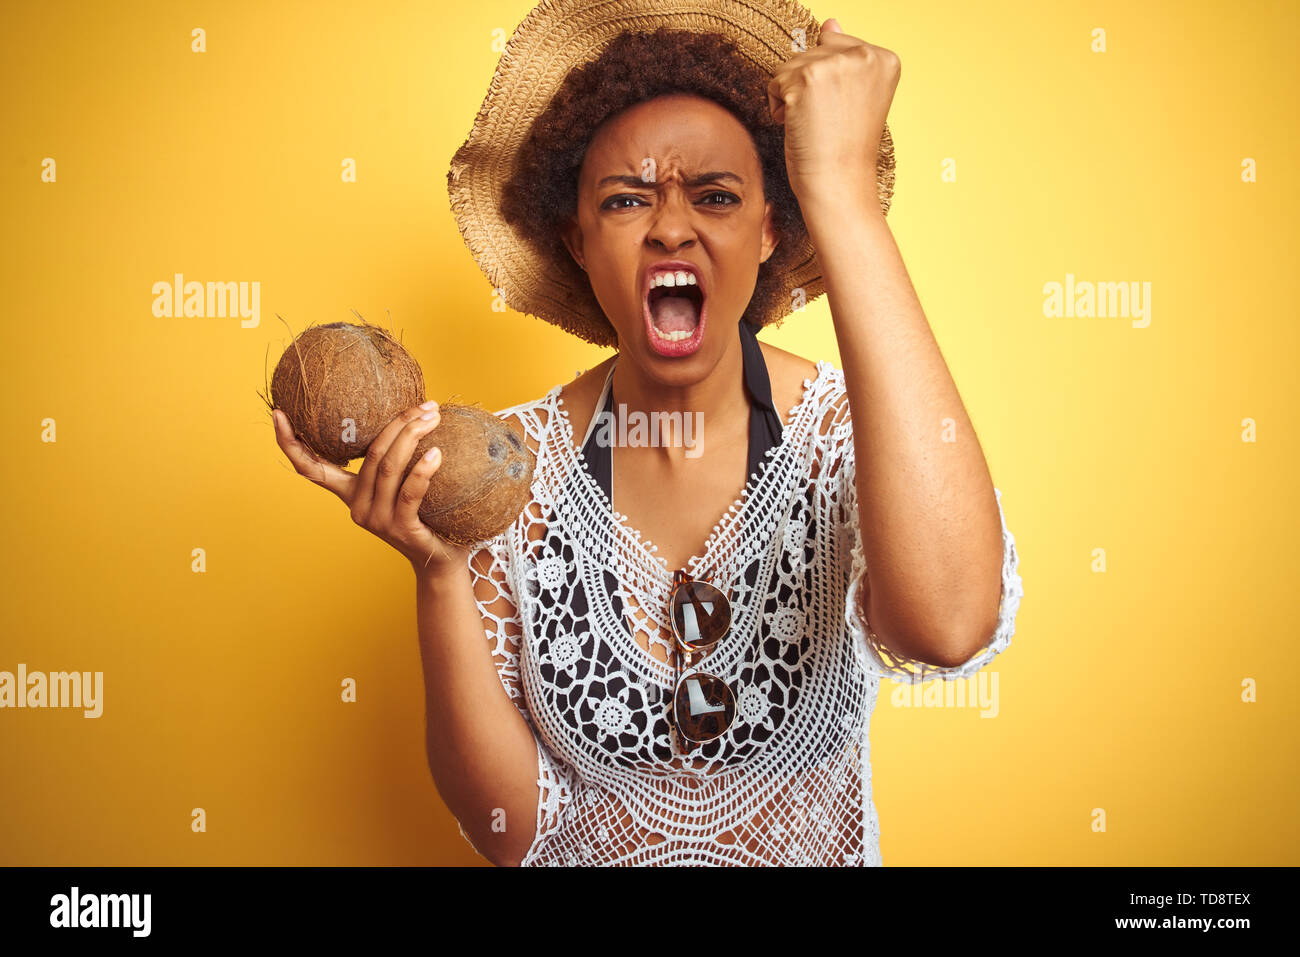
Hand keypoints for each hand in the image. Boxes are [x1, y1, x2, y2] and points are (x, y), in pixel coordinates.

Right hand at [272, 401, 469, 575]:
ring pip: (387, 467)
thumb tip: (410, 410)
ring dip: (412, 436)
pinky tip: (437, 452)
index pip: (311, 468)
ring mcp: (377, 520)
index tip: (279, 414)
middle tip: (426, 404)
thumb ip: (394, 459)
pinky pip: (409, 492)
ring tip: (433, 417)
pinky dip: (423, 470)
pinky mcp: (400, 529)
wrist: (440, 559)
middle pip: (370, 454)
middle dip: (397, 422)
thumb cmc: (425, 515)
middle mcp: (357, 507)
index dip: (290, 443)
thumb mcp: (400, 485)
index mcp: (349, 493)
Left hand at [766, 17, 899, 210]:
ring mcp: (835, 64)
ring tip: (814, 124)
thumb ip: (844, 55)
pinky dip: (778, 108)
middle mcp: (864, 55)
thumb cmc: (846, 148)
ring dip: (792, 98)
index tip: (842, 111)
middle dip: (808, 87)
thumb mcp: (853, 95)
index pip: (835, 43)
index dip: (829, 82)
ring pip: (790, 65)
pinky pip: (775, 82)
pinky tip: (799, 127)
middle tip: (827, 121)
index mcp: (885, 57)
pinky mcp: (806, 78)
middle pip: (811, 51)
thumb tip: (830, 22)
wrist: (839, 183)